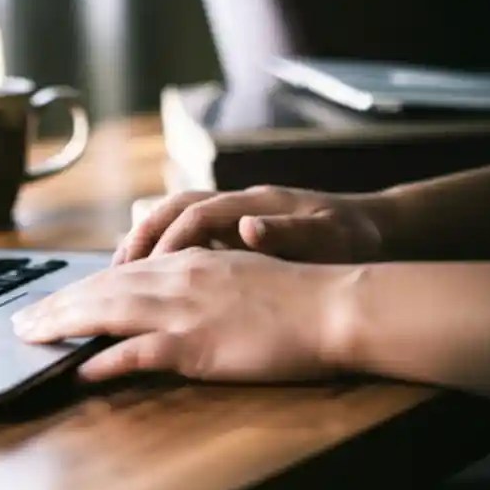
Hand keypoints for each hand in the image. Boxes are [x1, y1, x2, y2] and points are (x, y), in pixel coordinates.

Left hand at [12, 249, 351, 382]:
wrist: (336, 304)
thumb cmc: (295, 295)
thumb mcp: (236, 275)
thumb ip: (197, 278)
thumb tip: (165, 289)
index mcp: (186, 264)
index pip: (117, 274)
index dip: (78, 291)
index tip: (48, 303)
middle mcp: (177, 279)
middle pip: (101, 290)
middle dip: (56, 306)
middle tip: (20, 323)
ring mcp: (185, 311)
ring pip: (108, 313)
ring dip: (63, 325)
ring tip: (30, 338)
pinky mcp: (198, 344)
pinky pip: (140, 353)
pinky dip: (105, 361)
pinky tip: (79, 370)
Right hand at [115, 186, 390, 264]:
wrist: (378, 232)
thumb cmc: (356, 238)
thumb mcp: (331, 237)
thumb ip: (290, 232)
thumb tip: (248, 225)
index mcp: (255, 203)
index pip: (196, 213)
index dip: (166, 239)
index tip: (144, 270)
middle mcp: (238, 205)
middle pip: (172, 212)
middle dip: (138, 239)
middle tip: (111, 274)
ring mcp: (235, 219)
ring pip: (174, 225)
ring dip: (143, 249)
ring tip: (114, 281)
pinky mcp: (236, 237)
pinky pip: (188, 242)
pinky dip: (161, 259)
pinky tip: (147, 286)